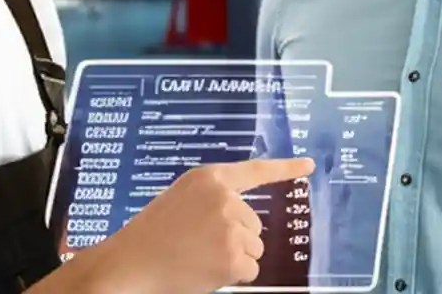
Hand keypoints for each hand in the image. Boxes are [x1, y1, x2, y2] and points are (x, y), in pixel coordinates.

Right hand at [91, 157, 315, 293]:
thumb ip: (211, 200)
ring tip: (198, 257)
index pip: (255, 170)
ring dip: (233, 258)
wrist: (131, 264)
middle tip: (197, 245)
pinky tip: (205, 271)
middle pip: (254, 225)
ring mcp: (230, 227)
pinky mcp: (233, 257)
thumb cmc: (151, 234)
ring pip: (254, 248)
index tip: (311, 165)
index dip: (286, 168)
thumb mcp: (180, 199)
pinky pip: (250, 270)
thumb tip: (244, 221)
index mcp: (209, 178)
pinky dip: (233, 276)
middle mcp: (224, 198)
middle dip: (234, 239)